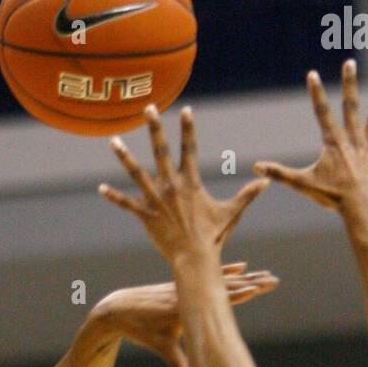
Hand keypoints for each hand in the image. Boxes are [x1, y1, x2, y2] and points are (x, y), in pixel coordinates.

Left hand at [93, 263, 278, 366]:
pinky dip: (225, 271)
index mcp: (186, 304)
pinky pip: (208, 276)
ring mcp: (187, 285)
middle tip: (273, 280)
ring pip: (220, 279)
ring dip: (244, 276)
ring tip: (264, 273)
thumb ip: (177, 365)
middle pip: (225, 286)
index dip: (240, 293)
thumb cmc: (139, 330)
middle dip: (251, 283)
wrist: (117, 309)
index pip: (218, 298)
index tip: (259, 288)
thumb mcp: (159, 347)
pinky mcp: (183, 284)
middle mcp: (189, 291)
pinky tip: (241, 266)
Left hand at [99, 104, 269, 265]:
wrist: (195, 258)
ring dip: (124, 156)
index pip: (189, 148)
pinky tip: (100, 188)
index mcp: (191, 182)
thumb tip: (267, 181)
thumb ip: (247, 194)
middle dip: (154, 127)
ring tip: (113, 140)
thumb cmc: (214, 236)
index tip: (185, 109)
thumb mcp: (232, 213)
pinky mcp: (145, 216)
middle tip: (148, 108)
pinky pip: (126, 204)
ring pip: (137, 173)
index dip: (187, 128)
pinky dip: (113, 197)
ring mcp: (156, 200)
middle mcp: (171, 186)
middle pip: (160, 150)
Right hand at [254, 60, 367, 212]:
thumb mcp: (302, 183)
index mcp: (333, 142)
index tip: (312, 74)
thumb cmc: (331, 196)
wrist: (359, 207)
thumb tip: (257, 168)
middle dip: (348, 83)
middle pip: (350, 106)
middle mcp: (352, 139)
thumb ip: (279, 173)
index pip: (322, 112)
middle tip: (349, 62)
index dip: (316, 92)